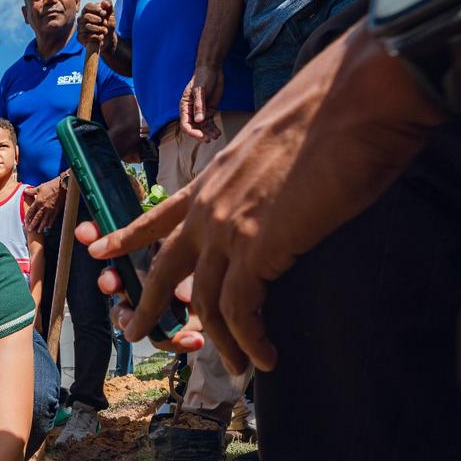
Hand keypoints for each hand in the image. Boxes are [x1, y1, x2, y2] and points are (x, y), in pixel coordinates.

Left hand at [23, 177, 65, 233]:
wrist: (62, 186)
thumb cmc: (50, 186)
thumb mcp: (39, 188)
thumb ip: (31, 191)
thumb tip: (25, 191)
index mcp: (38, 201)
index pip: (31, 211)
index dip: (27, 217)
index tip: (25, 222)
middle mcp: (44, 207)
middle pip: (37, 218)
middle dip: (33, 224)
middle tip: (30, 230)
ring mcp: (51, 209)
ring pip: (45, 219)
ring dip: (41, 226)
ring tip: (39, 231)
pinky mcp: (57, 209)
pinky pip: (53, 218)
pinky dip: (50, 223)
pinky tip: (48, 226)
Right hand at [77, 0, 116, 54]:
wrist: (108, 38)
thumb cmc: (108, 24)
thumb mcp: (111, 14)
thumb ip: (109, 5)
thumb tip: (105, 3)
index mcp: (87, 11)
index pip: (87, 7)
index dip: (96, 9)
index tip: (104, 13)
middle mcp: (81, 19)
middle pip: (86, 17)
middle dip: (98, 20)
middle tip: (105, 23)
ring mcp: (80, 28)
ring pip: (86, 27)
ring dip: (99, 29)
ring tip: (105, 31)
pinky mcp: (80, 38)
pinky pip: (86, 36)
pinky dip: (96, 37)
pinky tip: (101, 37)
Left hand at [81, 26, 440, 374]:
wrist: (360, 94)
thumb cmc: (340, 108)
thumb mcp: (283, 142)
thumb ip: (268, 174)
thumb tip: (287, 188)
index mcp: (214, 175)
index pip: (159, 212)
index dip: (127, 235)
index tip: (100, 251)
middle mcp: (211, 203)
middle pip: (164, 267)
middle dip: (147, 306)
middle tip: (133, 333)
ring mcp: (228, 226)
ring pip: (206, 301)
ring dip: (222, 342)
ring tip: (237, 366)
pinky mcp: (257, 248)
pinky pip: (241, 311)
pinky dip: (251, 342)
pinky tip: (265, 359)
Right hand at [179, 65, 224, 141]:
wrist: (211, 70)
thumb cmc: (202, 78)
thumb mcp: (200, 90)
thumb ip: (199, 105)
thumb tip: (198, 120)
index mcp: (185, 107)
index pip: (185, 124)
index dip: (192, 132)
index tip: (201, 136)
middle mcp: (191, 112)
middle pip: (194, 128)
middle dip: (201, 135)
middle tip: (209, 140)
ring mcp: (200, 112)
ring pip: (202, 127)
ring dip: (208, 133)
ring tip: (216, 136)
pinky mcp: (209, 111)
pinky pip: (210, 123)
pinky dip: (213, 128)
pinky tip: (218, 132)